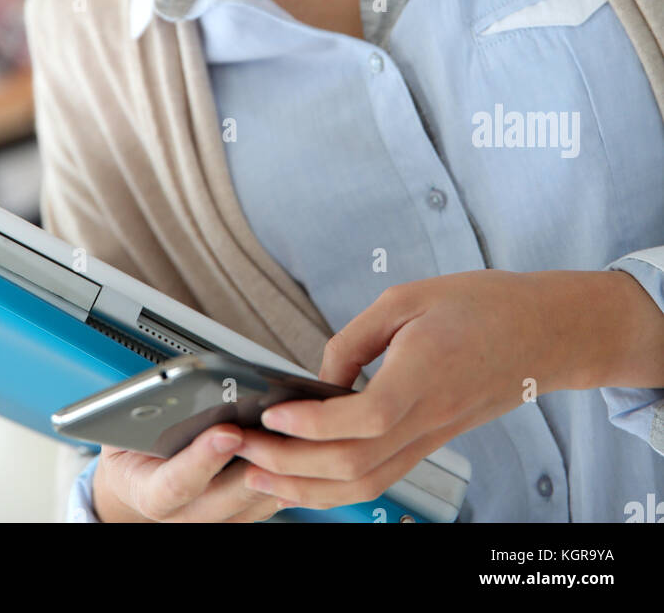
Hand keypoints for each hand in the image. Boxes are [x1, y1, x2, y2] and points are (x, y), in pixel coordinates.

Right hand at [91, 426, 292, 522]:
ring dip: (278, 465)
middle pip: (228, 497)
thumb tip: (176, 385)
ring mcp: (217, 521)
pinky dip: (288, 473)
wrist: (135, 484)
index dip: (204, 458)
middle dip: (254, 459)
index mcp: (150, 494)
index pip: (177, 484)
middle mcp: (186, 516)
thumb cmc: (131, 451)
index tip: (228, 431)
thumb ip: (144, 414)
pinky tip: (300, 443)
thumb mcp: (121, 429)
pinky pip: (272, 500)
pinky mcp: (241, 516)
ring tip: (296, 426)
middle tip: (275, 425)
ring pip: (258, 500)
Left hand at [234, 269, 635, 510]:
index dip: (313, 424)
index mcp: (423, 374)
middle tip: (245, 451)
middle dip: (292, 466)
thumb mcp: (408, 298)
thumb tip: (318, 376)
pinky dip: (336, 487)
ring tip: (260, 477)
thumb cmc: (480, 305)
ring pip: (367, 486)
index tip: (273, 414)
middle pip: (356, 466)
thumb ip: (355, 338)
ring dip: (308, 489)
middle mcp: (428, 418)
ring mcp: (432, 437)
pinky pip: (381, 478)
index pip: (363, 418)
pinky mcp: (432, 443)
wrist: (541, 333)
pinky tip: (304, 478)